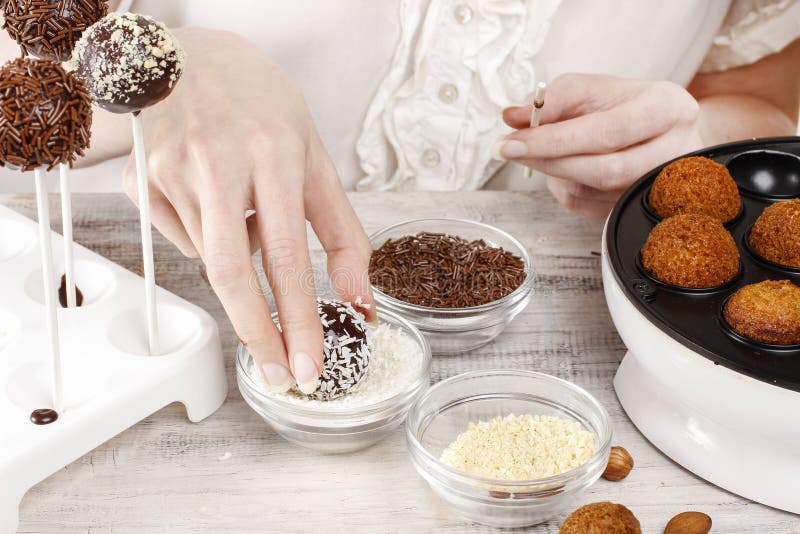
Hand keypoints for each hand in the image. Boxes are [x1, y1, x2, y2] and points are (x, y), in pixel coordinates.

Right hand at [122, 28, 374, 393]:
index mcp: (273, 152)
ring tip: (244, 202)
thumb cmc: (261, 107)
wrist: (188, 58)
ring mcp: (170, 170)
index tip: (308, 366)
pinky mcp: (139, 180)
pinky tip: (211, 195)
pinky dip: (207, 238)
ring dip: (238, 257)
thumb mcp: (314, 156)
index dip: (298, 318)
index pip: (287, 254)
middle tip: (277, 374)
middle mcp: (216, 161)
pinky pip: (182, 240)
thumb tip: (360, 299)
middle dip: (257, 333)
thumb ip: (341, 230)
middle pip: (231, 272)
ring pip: (210, 257)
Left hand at [500, 74, 702, 218]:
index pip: (607, 131)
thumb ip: (551, 100)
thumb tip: (513, 116)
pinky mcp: (643, 209)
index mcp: (667, 108)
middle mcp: (675, 150)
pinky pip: (591, 208)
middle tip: (511, 150)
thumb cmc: (622, 106)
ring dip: (556, 174)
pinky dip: (567, 188)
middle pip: (605, 170)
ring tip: (543, 153)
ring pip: (595, 192)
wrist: (656, 130)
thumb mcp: (589, 89)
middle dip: (550, 161)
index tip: (512, 140)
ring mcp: (663, 187)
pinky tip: (566, 170)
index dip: (555, 140)